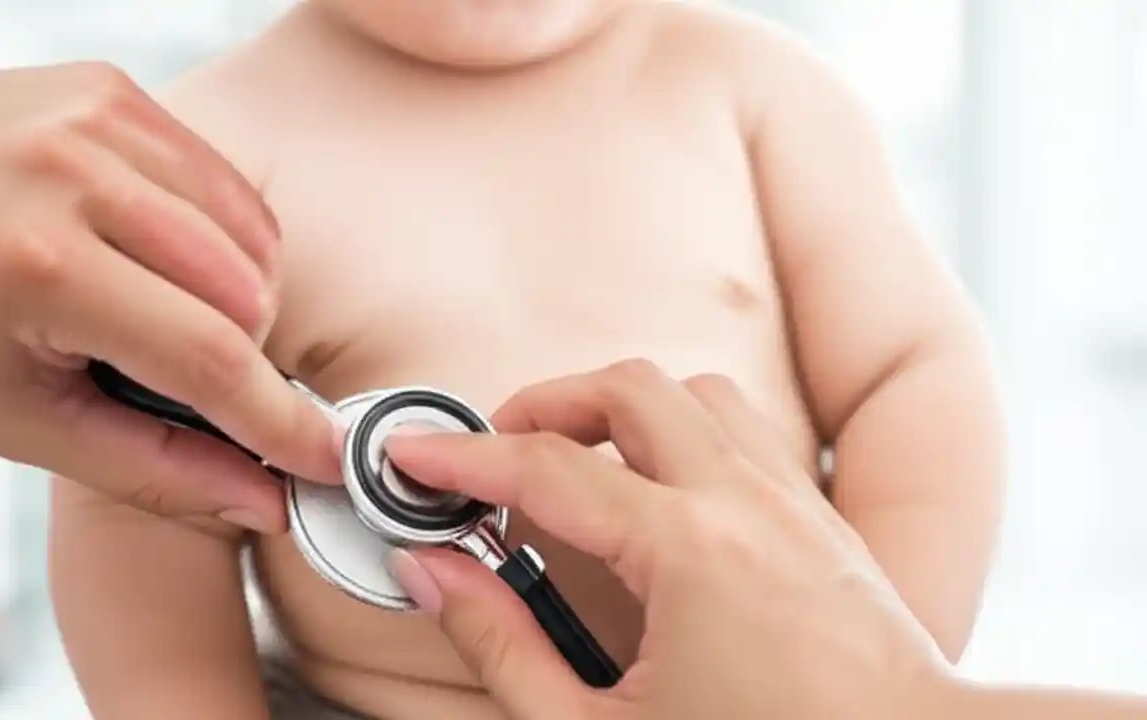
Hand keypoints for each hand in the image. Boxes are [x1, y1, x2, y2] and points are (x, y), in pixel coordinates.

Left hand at [0, 66, 335, 533]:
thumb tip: (261, 498)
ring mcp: (98, 121)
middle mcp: (74, 177)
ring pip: (250, 232)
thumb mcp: (16, 419)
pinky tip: (172, 255)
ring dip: (240, 294)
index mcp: (40, 269)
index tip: (326, 456)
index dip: (277, 420)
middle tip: (187, 377)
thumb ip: (150, 468)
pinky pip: (223, 178)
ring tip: (173, 314)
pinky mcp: (114, 89)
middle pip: (244, 291)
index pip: (206, 357)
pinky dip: (223, 232)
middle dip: (242, 355)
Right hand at [384, 360, 953, 719]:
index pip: (544, 468)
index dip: (460, 457)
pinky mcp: (820, 518)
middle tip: (494, 455)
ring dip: (622, 409)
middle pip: (628, 388)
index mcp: (686, 551)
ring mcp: (793, 502)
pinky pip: (744, 429)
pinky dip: (683, 430)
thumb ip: (503, 647)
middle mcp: (745, 503)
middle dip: (545, 403)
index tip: (411, 457)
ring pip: (695, 391)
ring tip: (576, 464)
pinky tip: (659, 491)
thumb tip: (436, 574)